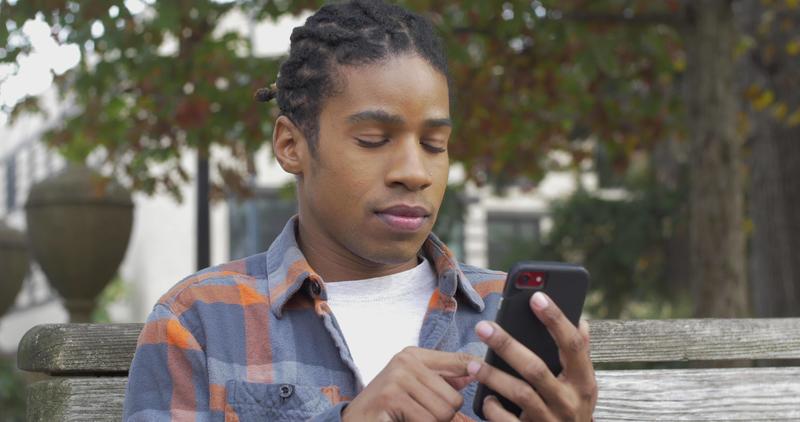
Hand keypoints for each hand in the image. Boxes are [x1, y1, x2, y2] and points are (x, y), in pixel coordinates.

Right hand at [342, 347, 474, 421]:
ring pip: (443, 413)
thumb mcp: (414, 386)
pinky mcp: (392, 396)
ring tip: (410, 419)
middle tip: (420, 416)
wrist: (355, 421)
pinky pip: (427, 421)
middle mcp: (406, 361)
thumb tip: (475, 371)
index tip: (478, 378)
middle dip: (444, 417)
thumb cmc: (386, 407)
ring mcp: (398, 378)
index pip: (460, 361)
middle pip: (454, 398)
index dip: (475, 374)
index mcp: (414, 356)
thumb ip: (444, 379)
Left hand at [468, 292, 596, 420]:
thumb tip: (581, 320)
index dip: (556, 320)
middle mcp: (568, 401)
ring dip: (492, 376)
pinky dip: (493, 408)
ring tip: (472, 363)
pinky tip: (486, 397)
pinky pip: (507, 421)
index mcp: (583, 382)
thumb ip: (579, 355)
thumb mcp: (583, 384)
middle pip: (535, 368)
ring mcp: (550, 420)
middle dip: (506, 345)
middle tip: (482, 327)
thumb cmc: (573, 409)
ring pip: (519, 394)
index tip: (536, 297)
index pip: (572, 346)